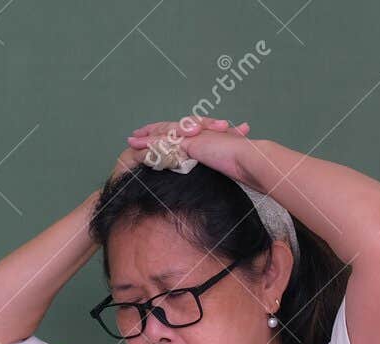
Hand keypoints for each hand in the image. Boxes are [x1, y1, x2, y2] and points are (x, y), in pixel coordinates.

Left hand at [125, 116, 257, 184]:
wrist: (248, 158)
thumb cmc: (243, 166)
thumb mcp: (225, 167)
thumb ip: (217, 167)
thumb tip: (214, 178)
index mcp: (204, 138)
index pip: (182, 135)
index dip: (167, 136)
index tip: (154, 139)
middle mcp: (197, 133)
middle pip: (169, 129)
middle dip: (152, 131)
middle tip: (136, 135)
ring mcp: (193, 135)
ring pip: (163, 133)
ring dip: (146, 137)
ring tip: (131, 140)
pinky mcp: (189, 141)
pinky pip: (163, 141)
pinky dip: (148, 143)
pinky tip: (136, 145)